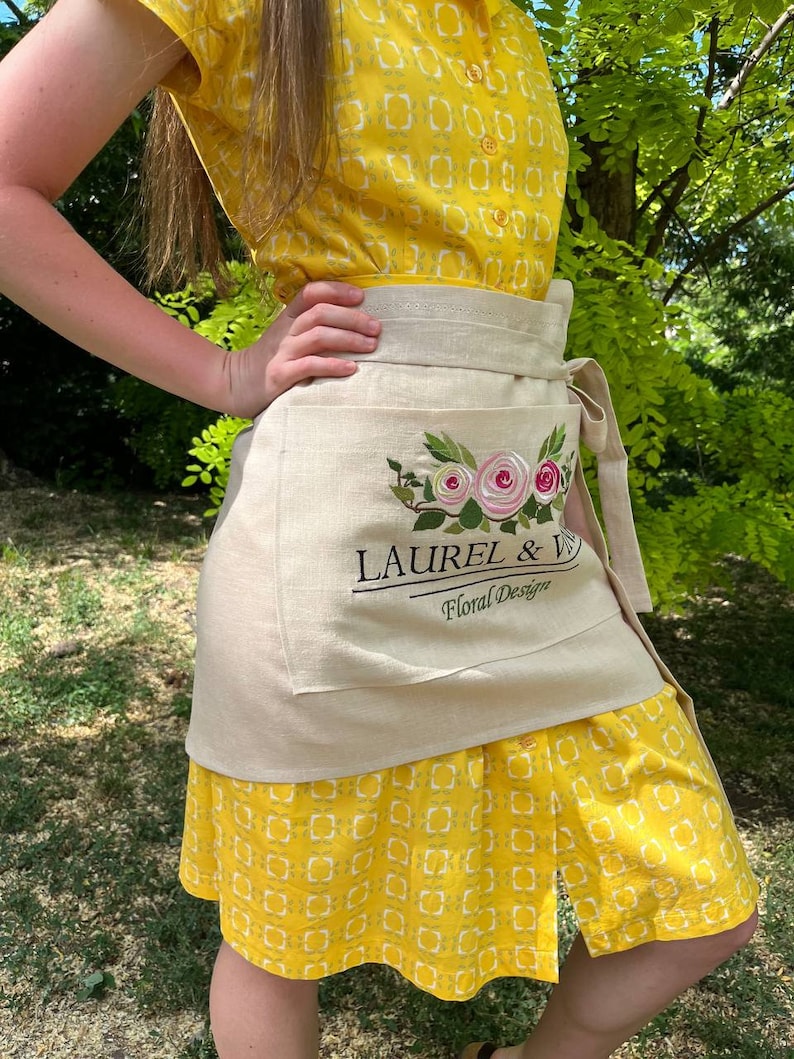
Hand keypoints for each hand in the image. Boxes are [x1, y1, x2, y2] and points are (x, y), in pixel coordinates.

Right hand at [223, 281, 380, 416]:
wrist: (233, 384)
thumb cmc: (270, 360)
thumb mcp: (286, 336)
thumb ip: (310, 326)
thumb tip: (351, 320)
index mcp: (288, 318)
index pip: (311, 293)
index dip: (336, 290)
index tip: (360, 296)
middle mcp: (285, 331)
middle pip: (321, 313)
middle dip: (352, 318)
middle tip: (377, 328)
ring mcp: (282, 352)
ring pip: (318, 336)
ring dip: (348, 339)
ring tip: (371, 346)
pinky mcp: (279, 375)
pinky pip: (309, 366)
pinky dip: (332, 365)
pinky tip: (351, 368)